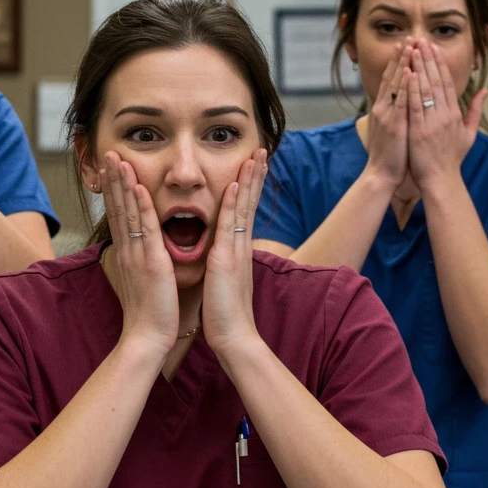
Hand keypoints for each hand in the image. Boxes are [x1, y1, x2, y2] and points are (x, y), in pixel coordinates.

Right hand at [99, 151, 178, 356]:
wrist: (147, 338)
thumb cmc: (150, 314)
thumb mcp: (143, 282)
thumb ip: (142, 264)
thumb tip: (143, 255)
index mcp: (128, 255)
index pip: (118, 215)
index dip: (114, 191)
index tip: (111, 169)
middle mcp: (128, 250)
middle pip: (117, 207)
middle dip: (113, 179)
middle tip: (108, 153)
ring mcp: (137, 254)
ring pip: (127, 212)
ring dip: (123, 183)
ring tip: (118, 159)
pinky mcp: (150, 262)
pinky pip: (144, 228)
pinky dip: (140, 206)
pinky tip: (137, 186)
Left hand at [202, 148, 266, 357]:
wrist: (233, 338)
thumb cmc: (225, 313)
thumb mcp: (225, 280)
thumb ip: (227, 263)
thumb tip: (225, 253)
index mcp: (238, 250)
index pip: (246, 210)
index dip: (250, 187)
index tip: (254, 165)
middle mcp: (241, 246)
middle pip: (250, 202)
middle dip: (255, 175)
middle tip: (262, 149)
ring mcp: (236, 251)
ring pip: (244, 208)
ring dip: (248, 180)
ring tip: (255, 155)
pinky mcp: (226, 260)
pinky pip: (230, 226)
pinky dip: (233, 204)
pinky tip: (235, 184)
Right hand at [364, 41, 413, 191]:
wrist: (381, 174)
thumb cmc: (389, 155)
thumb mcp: (389, 131)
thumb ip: (394, 114)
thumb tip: (398, 104)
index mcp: (383, 109)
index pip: (392, 81)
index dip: (398, 63)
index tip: (406, 46)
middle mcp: (382, 108)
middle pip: (392, 77)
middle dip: (401, 57)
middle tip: (409, 38)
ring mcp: (387, 115)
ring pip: (396, 84)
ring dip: (404, 65)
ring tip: (410, 47)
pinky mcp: (393, 124)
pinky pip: (400, 101)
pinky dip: (405, 85)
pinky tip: (410, 72)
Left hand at [407, 39, 487, 192]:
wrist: (441, 180)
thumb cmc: (451, 158)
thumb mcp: (469, 133)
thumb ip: (475, 111)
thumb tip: (484, 90)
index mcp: (455, 114)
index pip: (447, 82)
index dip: (439, 63)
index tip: (432, 48)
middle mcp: (445, 115)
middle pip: (436, 81)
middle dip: (428, 59)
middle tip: (420, 40)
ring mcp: (432, 122)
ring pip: (425, 89)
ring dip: (418, 68)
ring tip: (412, 50)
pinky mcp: (420, 130)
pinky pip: (415, 105)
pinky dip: (412, 89)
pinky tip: (408, 74)